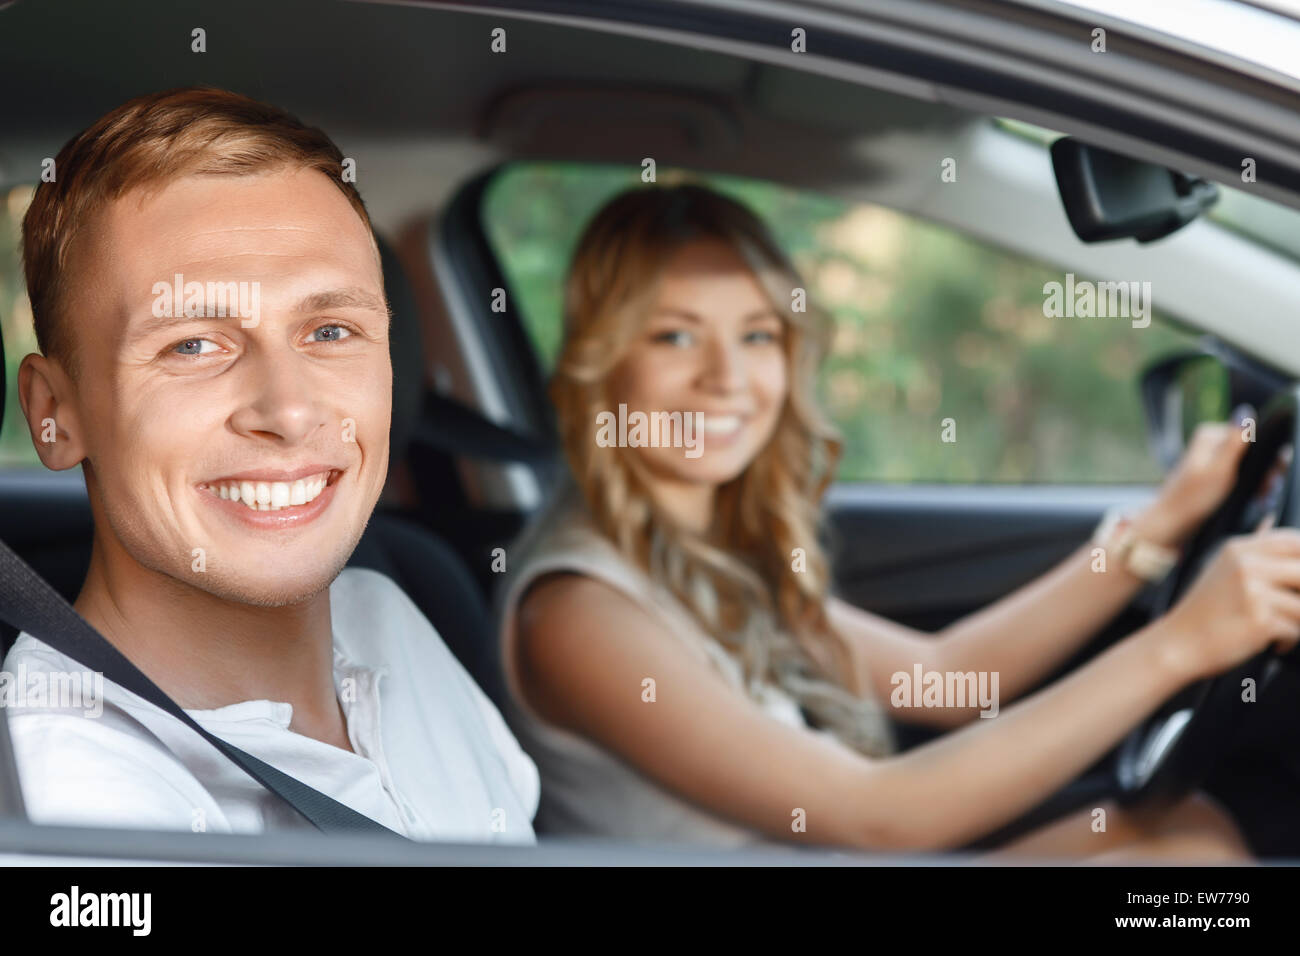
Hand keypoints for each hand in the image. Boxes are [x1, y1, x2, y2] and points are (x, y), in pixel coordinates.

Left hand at [1137, 408, 1254, 547]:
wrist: (1171, 522)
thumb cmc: (1193, 499)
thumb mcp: (1219, 470)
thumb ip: (1234, 442)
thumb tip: (1245, 411)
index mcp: (1210, 434)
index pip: (1252, 434)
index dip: (1266, 456)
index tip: (1271, 477)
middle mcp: (1209, 440)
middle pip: (1251, 448)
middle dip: (1263, 469)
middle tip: (1265, 491)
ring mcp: (1210, 455)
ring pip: (1248, 462)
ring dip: (1258, 478)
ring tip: (1260, 496)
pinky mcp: (1211, 471)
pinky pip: (1239, 472)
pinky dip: (1248, 484)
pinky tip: (1252, 497)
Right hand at [1152, 523, 1299, 683]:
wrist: (1177, 644)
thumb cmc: (1203, 611)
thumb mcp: (1220, 567)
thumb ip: (1251, 548)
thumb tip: (1271, 518)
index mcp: (1238, 549)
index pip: (1294, 542)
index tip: (1297, 582)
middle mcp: (1246, 565)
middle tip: (1290, 607)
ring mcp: (1253, 593)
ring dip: (1295, 621)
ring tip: (1277, 627)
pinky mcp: (1260, 621)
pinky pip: (1296, 630)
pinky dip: (1287, 641)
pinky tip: (1270, 641)